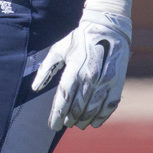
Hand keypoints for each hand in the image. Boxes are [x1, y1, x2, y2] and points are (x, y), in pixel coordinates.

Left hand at [32, 9, 131, 129]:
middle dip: (70, 118)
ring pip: (93, 108)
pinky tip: (95, 123)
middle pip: (78, 106)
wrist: (108, 26)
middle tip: (66, 123)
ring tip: (78, 124)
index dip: (57, 114)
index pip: (63, 98)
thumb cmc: (79, 39)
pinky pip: (110, 105)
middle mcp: (89, 76)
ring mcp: (105, 80)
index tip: (53, 126)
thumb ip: (46, 69)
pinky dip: (102, 116)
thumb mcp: (59, 49)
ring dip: (84, 120)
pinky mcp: (118, 81)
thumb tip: (34, 88)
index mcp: (73, 68)